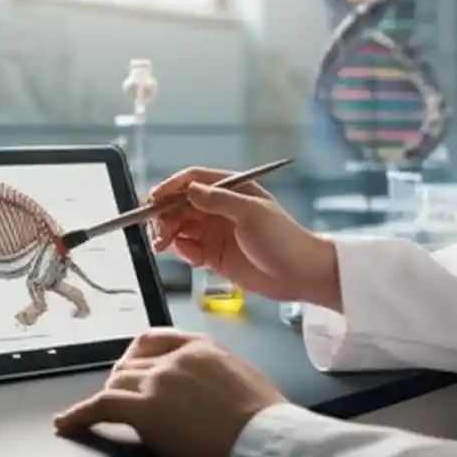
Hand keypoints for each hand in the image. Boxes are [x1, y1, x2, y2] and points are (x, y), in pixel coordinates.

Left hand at [53, 329, 288, 456]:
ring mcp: (158, 381)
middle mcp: (176, 358)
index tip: (129, 365)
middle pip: (131, 363)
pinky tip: (68, 422)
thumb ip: (213, 377)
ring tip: (99, 412)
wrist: (269, 441)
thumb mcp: (240, 382)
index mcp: (202, 347)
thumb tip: (201, 393)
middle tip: (118, 398)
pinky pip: (100, 406)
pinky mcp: (144, 409)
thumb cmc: (266, 423)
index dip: (136, 355)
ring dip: (107, 398)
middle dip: (122, 380)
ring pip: (116, 383)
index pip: (153, 339)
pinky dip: (79, 414)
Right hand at [149, 167, 341, 308]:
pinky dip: (182, 251)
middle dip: (164, 216)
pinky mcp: (214, 254)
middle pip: (179, 204)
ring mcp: (216, 231)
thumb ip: (219, 200)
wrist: (302, 275)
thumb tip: (190, 189)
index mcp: (231, 190)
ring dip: (168, 234)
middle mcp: (220, 208)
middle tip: (159, 232)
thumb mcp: (253, 214)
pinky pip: (188, 248)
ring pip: (180, 227)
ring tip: (164, 245)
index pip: (192, 180)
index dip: (170, 187)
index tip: (154, 200)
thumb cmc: (285, 239)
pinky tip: (189, 257)